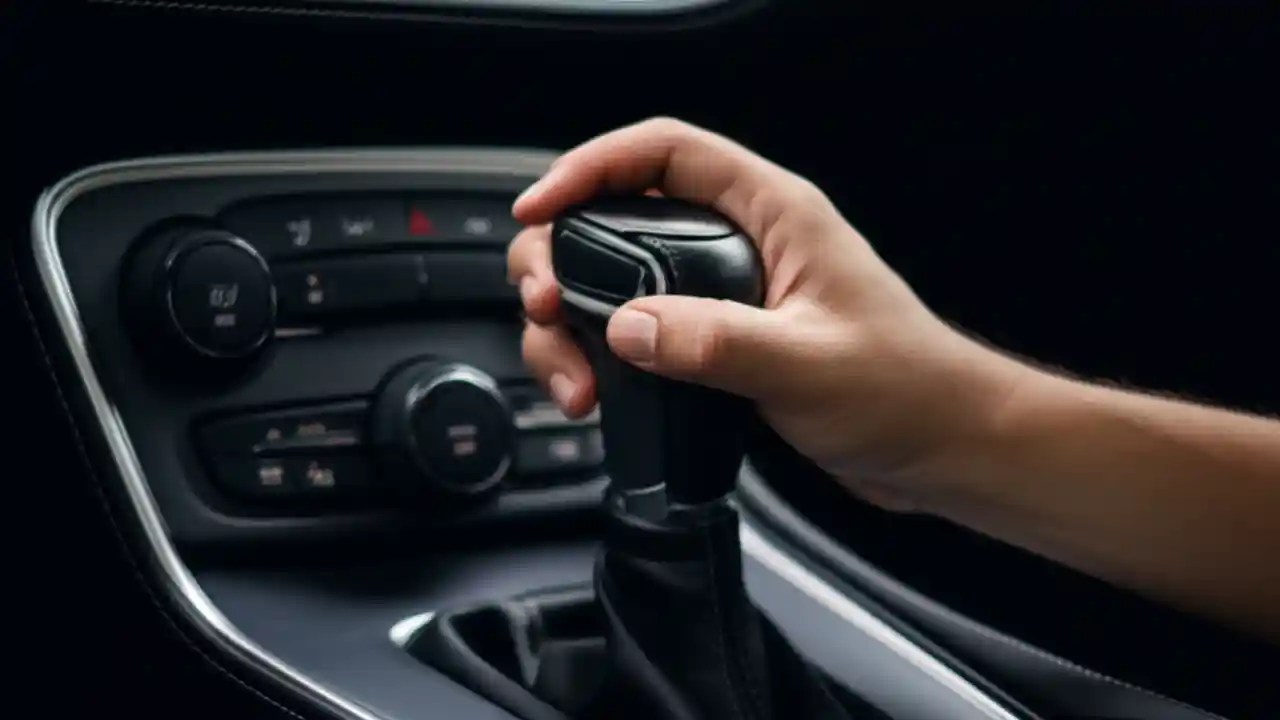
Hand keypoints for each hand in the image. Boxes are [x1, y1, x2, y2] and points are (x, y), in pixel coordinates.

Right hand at [507, 117, 1031, 510]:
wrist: (941, 448)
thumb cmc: (907, 389)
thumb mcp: (808, 364)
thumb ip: (717, 342)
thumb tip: (630, 329)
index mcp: (771, 215)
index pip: (664, 153)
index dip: (590, 166)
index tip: (539, 207)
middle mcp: (741, 246)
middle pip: (619, 217)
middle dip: (562, 257)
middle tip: (541, 304)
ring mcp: (725, 296)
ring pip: (616, 283)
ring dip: (574, 323)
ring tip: (573, 378)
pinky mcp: (718, 345)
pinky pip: (639, 334)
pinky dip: (604, 359)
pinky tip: (598, 393)